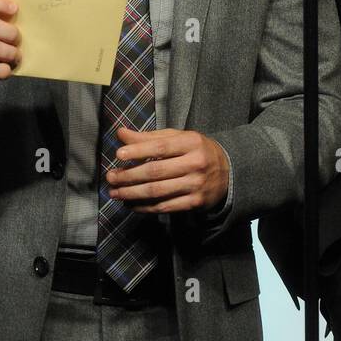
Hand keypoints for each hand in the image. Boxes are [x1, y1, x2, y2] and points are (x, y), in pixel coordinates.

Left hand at [105, 128, 229, 212]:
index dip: (138, 151)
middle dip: (129, 176)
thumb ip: (149, 137)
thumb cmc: (196, 152)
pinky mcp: (195, 202)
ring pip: (157, 191)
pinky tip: (131, 204)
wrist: (229, 172)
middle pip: (156, 171)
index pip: (161, 146)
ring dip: (132, 193)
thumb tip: (121, 134)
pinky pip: (165, 206)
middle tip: (110, 177)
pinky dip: (144, 207)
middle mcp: (196, 163)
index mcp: (192, 142)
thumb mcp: (178, 138)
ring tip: (115, 193)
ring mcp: (196, 185)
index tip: (119, 154)